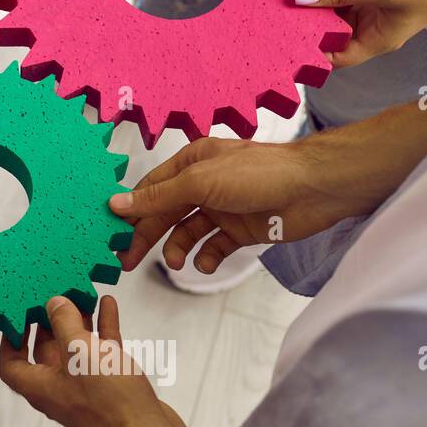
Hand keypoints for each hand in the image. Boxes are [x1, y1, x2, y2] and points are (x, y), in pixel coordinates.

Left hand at [0, 296, 187, 426]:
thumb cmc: (108, 401)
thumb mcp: (79, 352)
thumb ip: (64, 323)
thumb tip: (54, 304)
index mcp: (40, 386)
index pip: (12, 364)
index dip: (10, 340)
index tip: (15, 316)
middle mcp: (59, 387)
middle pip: (46, 350)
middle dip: (48, 321)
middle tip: (52, 293)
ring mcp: (86, 387)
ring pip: (77, 348)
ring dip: (78, 321)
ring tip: (80, 293)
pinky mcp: (112, 385)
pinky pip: (102, 351)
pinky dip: (103, 328)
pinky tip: (108, 305)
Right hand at [110, 136, 381, 274]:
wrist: (315, 189)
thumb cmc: (258, 174)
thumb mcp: (200, 182)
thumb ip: (159, 196)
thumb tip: (118, 203)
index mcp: (191, 162)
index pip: (151, 188)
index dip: (131, 209)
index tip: (111, 231)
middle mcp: (204, 184)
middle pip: (165, 213)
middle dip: (146, 236)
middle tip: (127, 259)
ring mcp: (223, 207)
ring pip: (187, 232)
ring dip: (177, 248)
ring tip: (176, 263)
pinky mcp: (241, 229)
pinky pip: (214, 246)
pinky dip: (206, 257)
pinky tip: (205, 264)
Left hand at [294, 0, 426, 66]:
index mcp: (379, 40)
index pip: (337, 58)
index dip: (311, 54)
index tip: (284, 41)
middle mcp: (376, 28)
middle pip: (332, 34)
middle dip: (308, 25)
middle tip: (277, 14)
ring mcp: (377, 8)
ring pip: (338, 12)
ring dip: (318, 4)